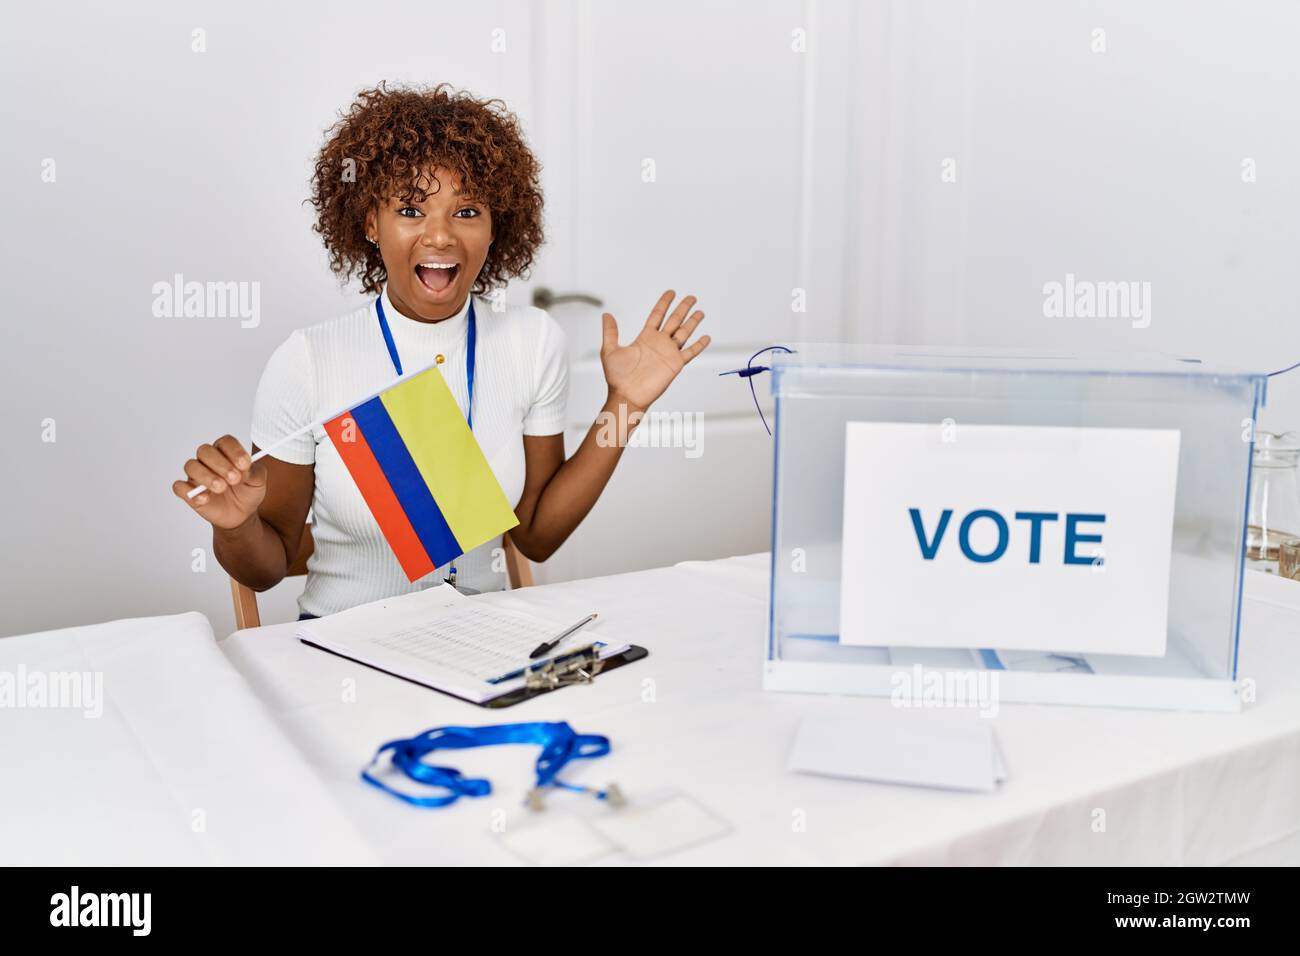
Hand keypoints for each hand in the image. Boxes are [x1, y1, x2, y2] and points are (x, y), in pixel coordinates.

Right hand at [172, 435, 267, 529]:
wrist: (242, 513)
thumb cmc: (248, 491)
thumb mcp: (258, 481)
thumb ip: (254, 472)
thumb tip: (246, 468)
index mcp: (226, 452)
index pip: (225, 442)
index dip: (234, 451)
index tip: (245, 464)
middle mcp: (208, 460)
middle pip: (205, 451)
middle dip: (220, 464)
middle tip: (234, 478)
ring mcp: (197, 475)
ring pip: (191, 466)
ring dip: (206, 477)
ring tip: (222, 488)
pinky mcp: (189, 491)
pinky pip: (180, 487)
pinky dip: (190, 492)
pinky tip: (205, 498)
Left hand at [600, 290, 710, 410]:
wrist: (627, 395)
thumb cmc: (617, 377)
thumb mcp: (610, 350)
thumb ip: (610, 332)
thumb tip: (606, 314)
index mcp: (645, 337)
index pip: (657, 315)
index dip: (664, 303)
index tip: (671, 292)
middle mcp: (659, 343)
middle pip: (674, 320)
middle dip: (683, 308)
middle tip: (692, 297)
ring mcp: (668, 353)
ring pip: (684, 333)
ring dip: (693, 322)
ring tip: (700, 312)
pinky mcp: (675, 364)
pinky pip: (690, 352)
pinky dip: (699, 345)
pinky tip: (706, 337)